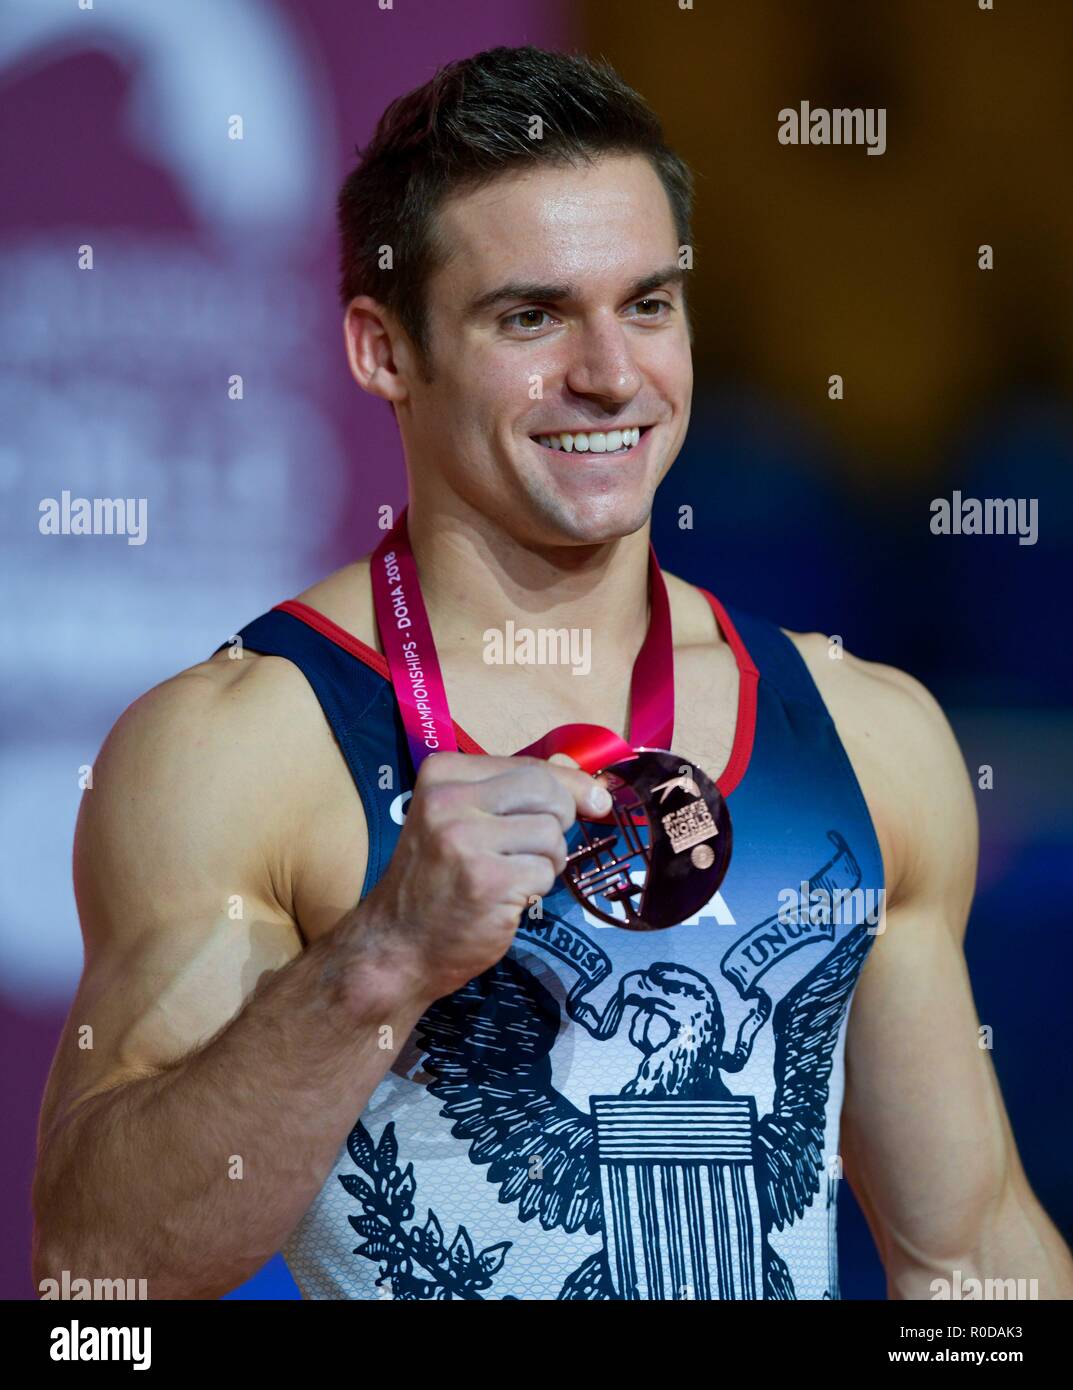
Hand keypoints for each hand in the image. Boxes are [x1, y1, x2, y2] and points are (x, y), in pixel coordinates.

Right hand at [359, 752, 610, 1001]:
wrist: (398, 944)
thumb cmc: (436, 879)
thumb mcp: (464, 819)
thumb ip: (517, 794)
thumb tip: (589, 782)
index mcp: (442, 773)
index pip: (530, 766)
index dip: (570, 786)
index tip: (594, 801)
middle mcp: (449, 800)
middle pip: (548, 792)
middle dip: (560, 822)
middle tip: (537, 849)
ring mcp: (466, 840)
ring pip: (551, 834)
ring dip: (546, 861)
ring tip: (513, 876)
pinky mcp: (487, 881)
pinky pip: (545, 873)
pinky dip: (536, 890)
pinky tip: (506, 898)